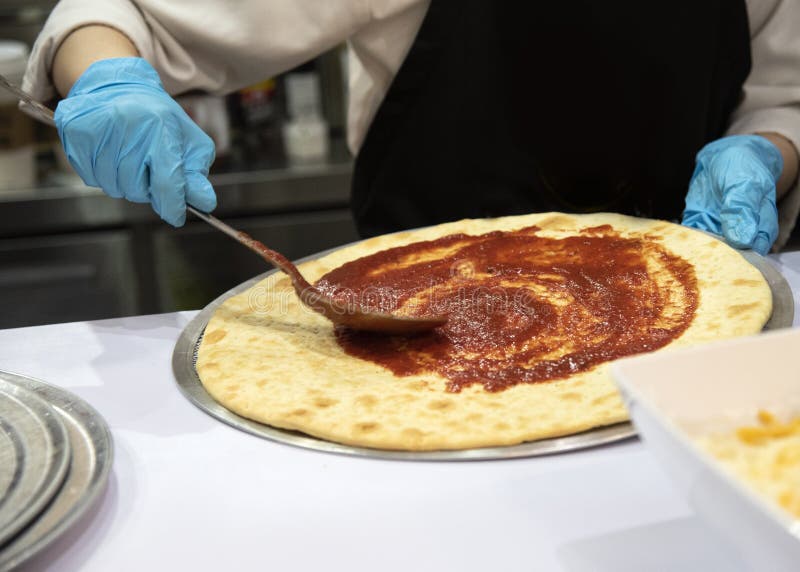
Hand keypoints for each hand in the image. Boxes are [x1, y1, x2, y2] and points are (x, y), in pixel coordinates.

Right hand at [55, 57, 215, 225]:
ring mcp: (98, 129)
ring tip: (129, 158)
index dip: (172, 206)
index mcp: (161, 127)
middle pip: (138, 189)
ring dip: (125, 183)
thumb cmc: (158, 118)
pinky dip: (104, 175)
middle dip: (147, 188)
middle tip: (148, 168)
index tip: (176, 216)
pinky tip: (111, 155)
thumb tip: (205, 202)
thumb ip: (197, 173)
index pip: (167, 182)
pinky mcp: (75, 133)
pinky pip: (92, 178)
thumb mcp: (188, 140)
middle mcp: (128, 125)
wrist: (117, 86)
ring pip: (114, 187)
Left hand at [682, 134, 781, 254]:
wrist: (725, 155)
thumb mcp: (744, 184)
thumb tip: (742, 240)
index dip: (739, 261)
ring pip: (707, 249)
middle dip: (713, 261)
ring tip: (683, 258)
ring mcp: (718, 230)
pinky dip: (682, 241)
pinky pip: (690, 237)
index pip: (753, 253)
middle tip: (699, 264)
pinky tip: (672, 244)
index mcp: (760, 227)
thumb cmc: (743, 168)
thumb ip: (741, 210)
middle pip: (728, 257)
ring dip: (695, 253)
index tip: (724, 261)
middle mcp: (740, 234)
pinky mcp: (699, 224)